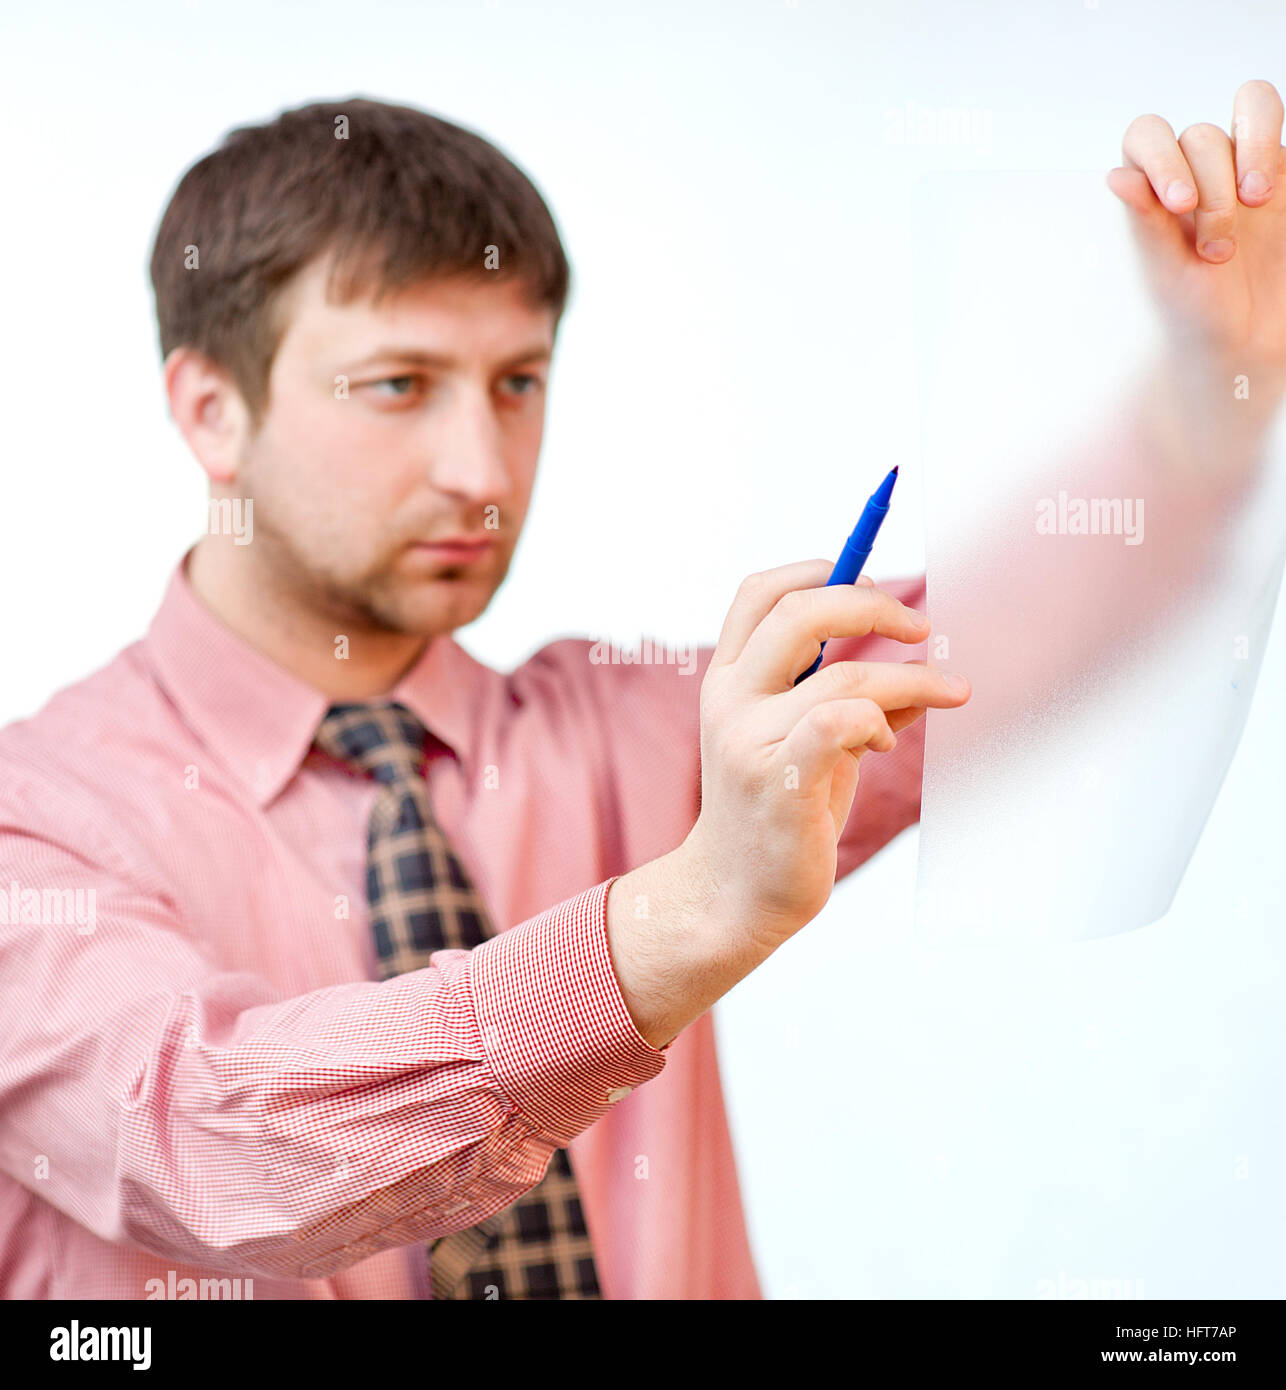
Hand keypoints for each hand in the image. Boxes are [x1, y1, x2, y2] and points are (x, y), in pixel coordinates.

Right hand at [683, 559, 969, 949]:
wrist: (736, 893)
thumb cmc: (777, 813)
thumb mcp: (808, 742)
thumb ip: (850, 700)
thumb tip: (922, 669)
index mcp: (728, 679)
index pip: (761, 594)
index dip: (818, 570)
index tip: (871, 580)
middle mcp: (730, 700)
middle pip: (798, 613)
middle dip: (872, 606)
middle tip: (919, 626)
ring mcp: (749, 740)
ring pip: (846, 676)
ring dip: (910, 679)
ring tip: (941, 695)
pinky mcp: (781, 780)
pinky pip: (842, 721)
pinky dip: (881, 720)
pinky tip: (886, 742)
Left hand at [1107, 79, 1285, 372]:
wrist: (1249, 336)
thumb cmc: (1197, 307)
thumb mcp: (1166, 270)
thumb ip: (1147, 221)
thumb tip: (1116, 177)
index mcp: (1156, 186)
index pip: (1147, 135)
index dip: (1161, 156)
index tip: (1180, 204)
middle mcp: (1198, 167)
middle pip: (1201, 136)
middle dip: (1212, 192)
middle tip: (1217, 249)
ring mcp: (1246, 163)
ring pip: (1249, 114)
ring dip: (1253, 154)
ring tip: (1257, 202)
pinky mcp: (1283, 170)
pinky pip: (1285, 140)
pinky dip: (1275, 152)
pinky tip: (1272, 192)